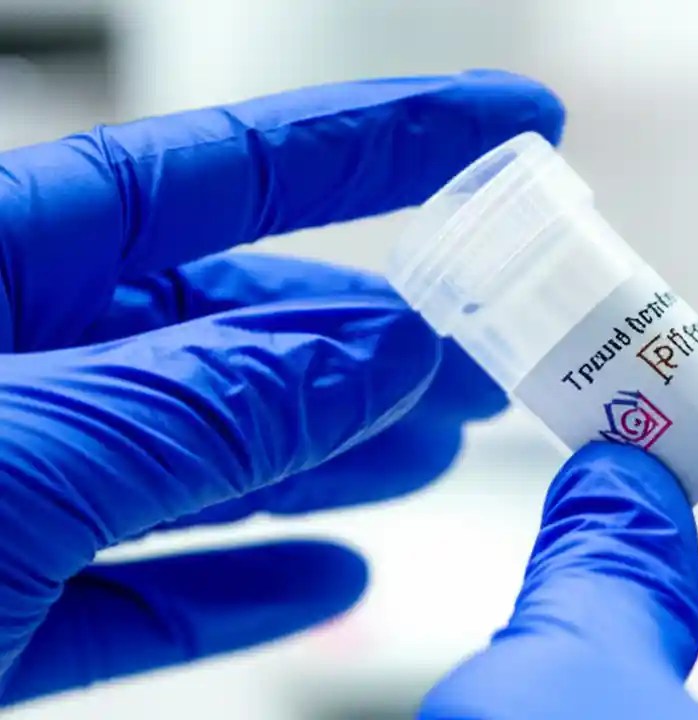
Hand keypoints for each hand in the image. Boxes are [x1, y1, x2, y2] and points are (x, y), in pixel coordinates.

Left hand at [0, 70, 562, 704]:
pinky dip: (245, 585)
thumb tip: (386, 351)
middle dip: (381, 329)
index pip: (227, 169)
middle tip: (497, 345)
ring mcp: (5, 492)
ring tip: (441, 449)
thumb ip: (213, 400)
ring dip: (337, 454)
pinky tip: (328, 575)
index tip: (511, 125)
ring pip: (208, 455)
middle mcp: (10, 369)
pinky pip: (145, 592)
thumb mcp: (25, 452)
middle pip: (237, 322)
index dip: (385, 139)